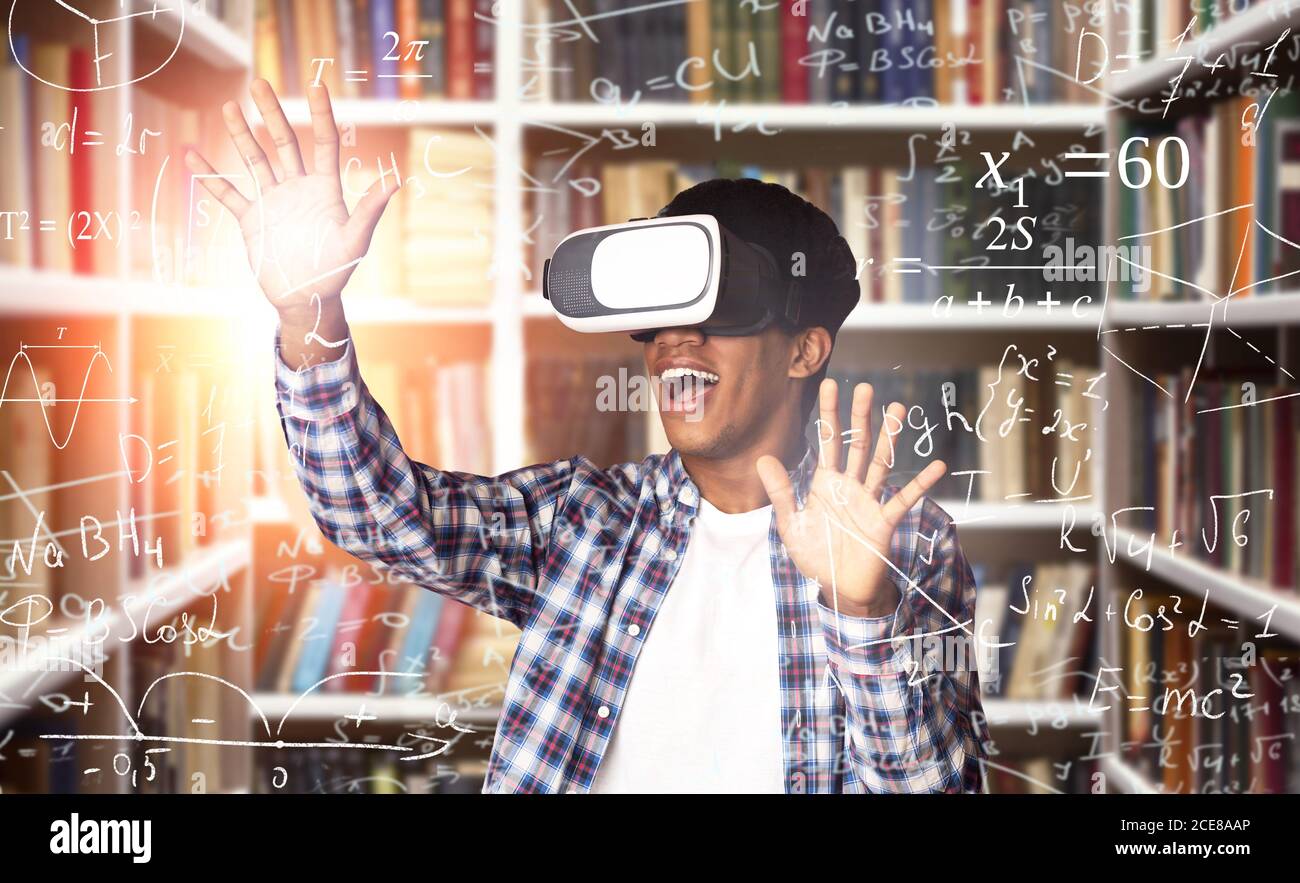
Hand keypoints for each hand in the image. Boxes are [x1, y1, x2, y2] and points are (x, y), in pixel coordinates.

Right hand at [184, 79, 398, 318]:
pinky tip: (191, 156)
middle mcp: (298, 188)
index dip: (321, 115)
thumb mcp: (355, 240)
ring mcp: (273, 201)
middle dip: (272, 113)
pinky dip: (209, 176)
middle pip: (285, 143)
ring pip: (255, 161)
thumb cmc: (336, 270)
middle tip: (260, 83)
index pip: (324, 143)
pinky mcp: (251, 218)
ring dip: (242, 135)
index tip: (316, 85)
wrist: (306, 298)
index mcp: (325, 189)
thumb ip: (370, 209)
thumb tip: (396, 180)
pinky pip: (227, 193)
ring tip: (229, 107)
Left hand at [756, 379, 946, 618]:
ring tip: (897, 409)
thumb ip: (781, 491)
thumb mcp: (791, 522)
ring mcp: (868, 501)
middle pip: (856, 444)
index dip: (828, 414)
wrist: (838, 587)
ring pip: (879, 463)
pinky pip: (904, 500)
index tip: (830, 385)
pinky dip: (920, 484)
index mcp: (825, 483)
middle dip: (859, 416)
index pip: (827, 441)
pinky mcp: (883, 521)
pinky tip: (937, 466)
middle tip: (865, 387)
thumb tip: (763, 458)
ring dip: (888, 438)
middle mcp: (849, 486)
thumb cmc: (815, 554)